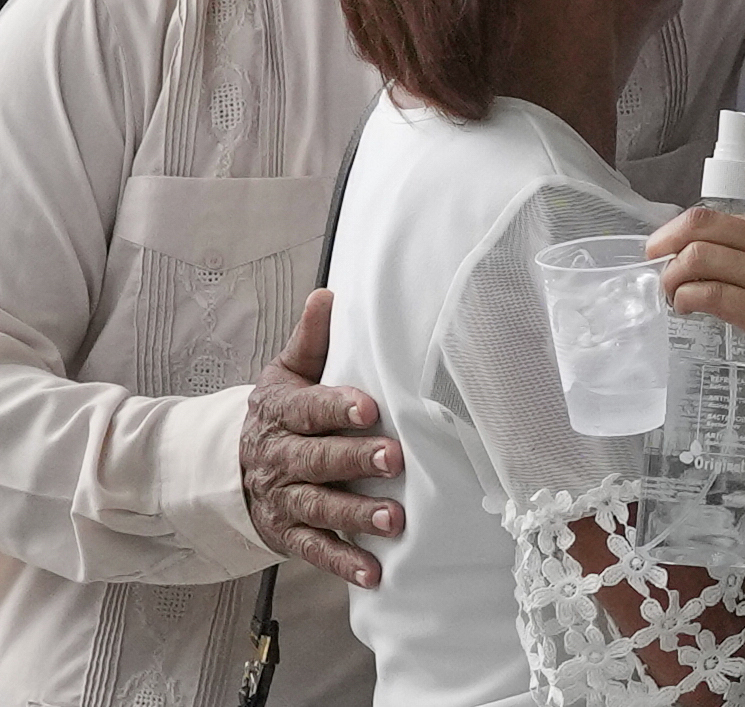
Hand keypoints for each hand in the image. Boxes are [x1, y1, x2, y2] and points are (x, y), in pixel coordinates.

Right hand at [240, 289, 404, 585]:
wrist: (228, 467)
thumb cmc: (279, 413)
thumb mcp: (286, 373)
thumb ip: (311, 340)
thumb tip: (329, 294)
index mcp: (282, 412)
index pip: (309, 408)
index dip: (338, 407)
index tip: (370, 406)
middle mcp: (280, 458)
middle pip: (316, 459)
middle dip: (355, 459)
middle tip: (394, 458)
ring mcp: (283, 499)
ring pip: (319, 506)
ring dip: (356, 514)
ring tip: (394, 519)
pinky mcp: (288, 534)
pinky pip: (315, 550)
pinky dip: (343, 562)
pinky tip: (374, 572)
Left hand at [650, 207, 744, 411]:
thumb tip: (734, 266)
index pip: (723, 218)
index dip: (688, 233)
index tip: (674, 251)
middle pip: (701, 226)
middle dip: (665, 242)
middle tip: (654, 262)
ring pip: (698, 258)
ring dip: (671, 276)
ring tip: (670, 295)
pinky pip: (709, 296)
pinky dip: (686, 300)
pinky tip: (685, 311)